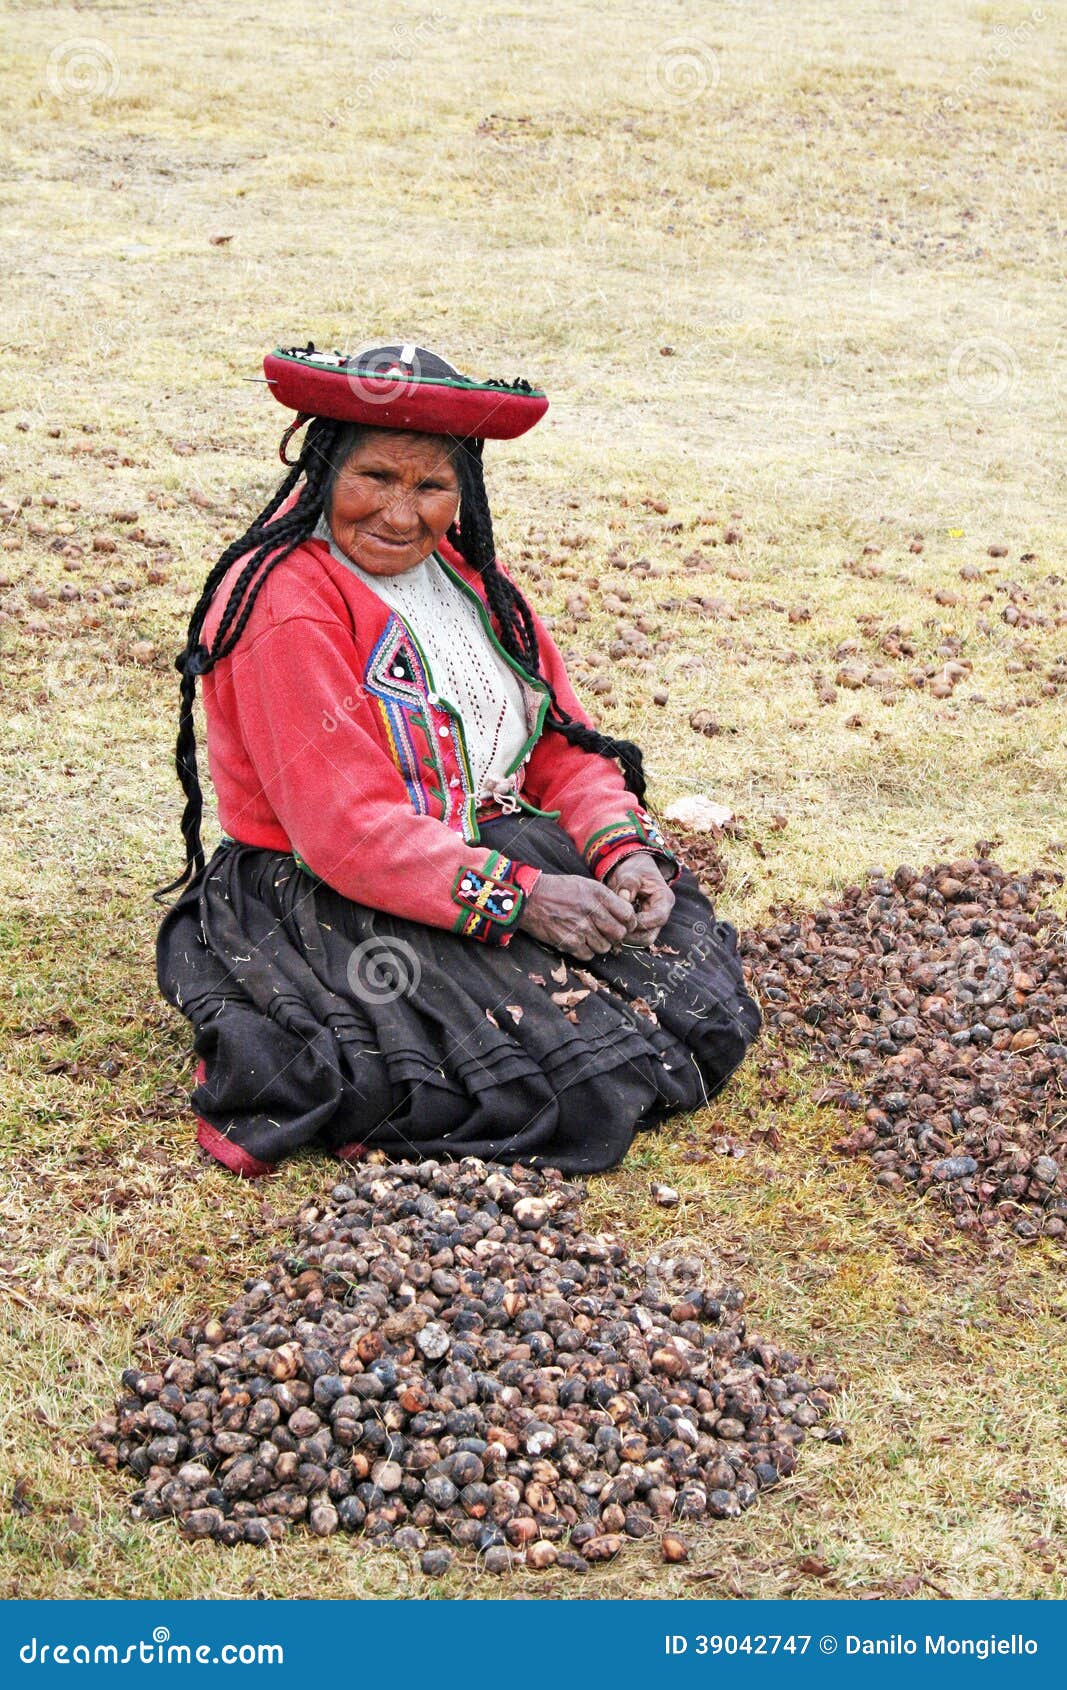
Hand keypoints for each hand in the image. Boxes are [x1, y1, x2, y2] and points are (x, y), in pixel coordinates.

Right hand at [518, 873, 637, 960]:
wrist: (529, 898)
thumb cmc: (558, 890)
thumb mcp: (585, 884)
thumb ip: (605, 898)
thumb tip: (625, 913)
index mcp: (598, 894)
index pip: (628, 914)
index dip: (629, 922)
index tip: (625, 924)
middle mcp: (592, 911)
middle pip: (619, 933)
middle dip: (616, 936)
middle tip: (608, 933)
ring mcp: (581, 928)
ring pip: (604, 947)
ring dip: (599, 944)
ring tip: (589, 936)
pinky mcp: (569, 942)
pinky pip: (588, 955)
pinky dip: (585, 951)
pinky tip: (578, 941)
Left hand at [602, 850, 674, 946]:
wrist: (634, 870)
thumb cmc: (635, 870)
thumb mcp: (631, 873)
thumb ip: (628, 884)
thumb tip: (623, 898)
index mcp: (665, 899)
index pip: (657, 918)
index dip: (640, 922)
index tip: (622, 919)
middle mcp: (662, 913)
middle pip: (650, 935)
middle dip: (631, 935)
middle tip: (612, 928)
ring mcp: (653, 922)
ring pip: (642, 940)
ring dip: (627, 937)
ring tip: (611, 929)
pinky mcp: (643, 926)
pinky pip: (635, 937)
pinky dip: (624, 935)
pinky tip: (612, 928)